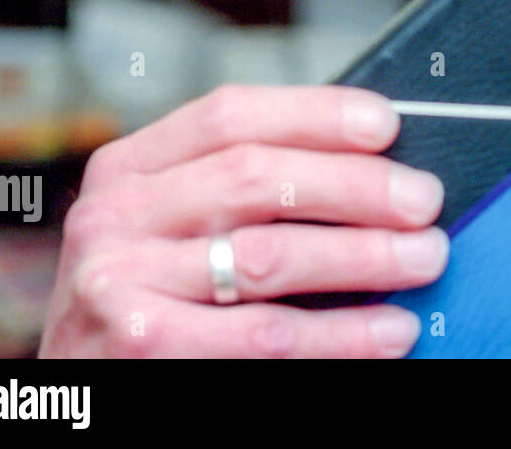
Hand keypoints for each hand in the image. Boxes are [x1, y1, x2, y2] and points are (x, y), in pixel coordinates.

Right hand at [39, 85, 446, 357]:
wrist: (85, 397)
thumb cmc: (155, 301)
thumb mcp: (174, 227)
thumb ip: (245, 191)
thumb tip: (374, 163)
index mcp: (129, 168)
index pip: (231, 116)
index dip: (316, 114)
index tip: (387, 124)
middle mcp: (114, 216)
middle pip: (257, 177)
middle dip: (357, 186)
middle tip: (423, 200)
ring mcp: (118, 284)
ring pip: (270, 256)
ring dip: (365, 256)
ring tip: (425, 257)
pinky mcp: (141, 348)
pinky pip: (267, 336)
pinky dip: (342, 334)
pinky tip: (391, 330)